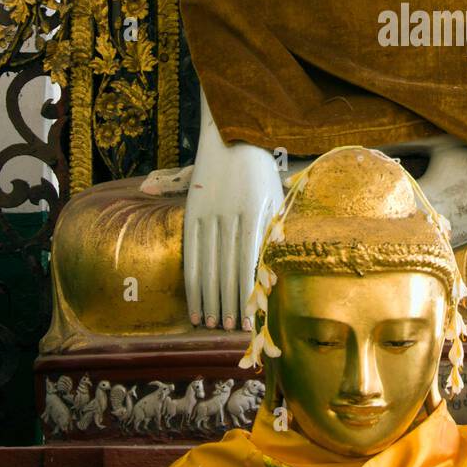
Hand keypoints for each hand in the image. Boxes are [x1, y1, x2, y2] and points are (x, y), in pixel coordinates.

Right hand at [183, 91, 283, 329]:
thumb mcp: (275, 197)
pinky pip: (192, 255)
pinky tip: (195, 303)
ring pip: (208, 266)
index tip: (250, 320)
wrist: (230, 135)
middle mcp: (231, 216)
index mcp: (257, 213)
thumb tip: (274, 272)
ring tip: (211, 324)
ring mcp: (209, 215)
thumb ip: (274, 231)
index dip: (249, 296)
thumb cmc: (261, 171)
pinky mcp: (192, 213)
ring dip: (210, 300)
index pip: (251, 265)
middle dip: (229, 305)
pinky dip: (193, 282)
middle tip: (231, 330)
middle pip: (228, 270)